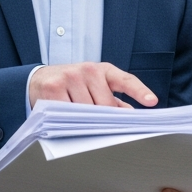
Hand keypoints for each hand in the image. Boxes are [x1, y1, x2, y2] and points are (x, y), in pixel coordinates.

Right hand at [28, 62, 157, 108]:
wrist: (40, 79)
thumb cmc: (72, 85)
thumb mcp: (94, 86)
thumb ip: (113, 100)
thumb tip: (130, 114)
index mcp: (103, 70)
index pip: (126, 81)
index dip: (140, 91)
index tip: (151, 101)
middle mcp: (88, 70)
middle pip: (106, 105)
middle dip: (103, 118)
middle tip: (95, 122)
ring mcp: (70, 77)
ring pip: (87, 111)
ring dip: (83, 119)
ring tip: (75, 115)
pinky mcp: (54, 87)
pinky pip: (68, 112)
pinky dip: (68, 119)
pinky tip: (64, 116)